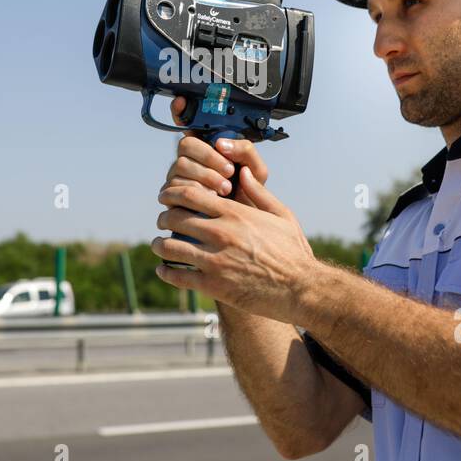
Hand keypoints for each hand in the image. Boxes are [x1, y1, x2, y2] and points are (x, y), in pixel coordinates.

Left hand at [153, 166, 315, 322]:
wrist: (301, 289)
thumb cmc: (293, 251)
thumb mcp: (282, 215)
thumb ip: (259, 192)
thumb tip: (244, 172)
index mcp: (235, 214)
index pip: (191, 195)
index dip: (173, 194)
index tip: (167, 197)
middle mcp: (221, 234)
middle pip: (175, 218)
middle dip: (163, 218)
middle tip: (161, 221)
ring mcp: (215, 261)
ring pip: (171, 247)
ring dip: (159, 245)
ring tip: (158, 245)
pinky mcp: (213, 286)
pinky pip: (178, 276)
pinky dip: (166, 272)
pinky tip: (164, 269)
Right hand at [163, 96, 269, 205]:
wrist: (244, 224)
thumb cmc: (249, 195)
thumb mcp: (256, 170)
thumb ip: (246, 150)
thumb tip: (221, 143)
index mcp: (210, 147)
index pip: (190, 124)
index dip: (182, 111)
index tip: (181, 102)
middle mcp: (191, 159)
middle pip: (185, 144)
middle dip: (208, 157)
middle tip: (228, 171)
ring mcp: (180, 176)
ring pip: (180, 165)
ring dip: (206, 176)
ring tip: (225, 188)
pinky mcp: (173, 195)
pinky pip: (176, 186)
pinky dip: (197, 191)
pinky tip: (212, 198)